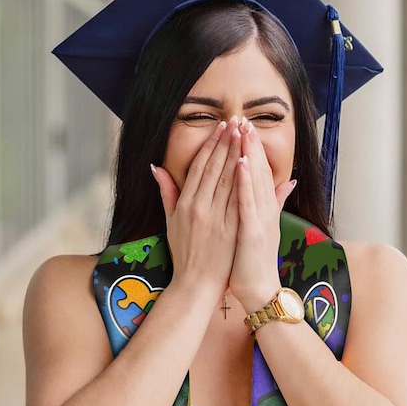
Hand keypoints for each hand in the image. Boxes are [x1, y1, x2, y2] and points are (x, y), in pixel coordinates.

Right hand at [150, 120, 243, 301]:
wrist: (195, 285)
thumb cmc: (184, 255)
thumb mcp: (170, 222)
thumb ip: (166, 193)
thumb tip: (156, 167)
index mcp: (185, 204)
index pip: (199, 167)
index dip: (211, 145)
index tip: (221, 127)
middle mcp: (198, 208)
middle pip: (215, 168)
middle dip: (226, 142)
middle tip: (237, 120)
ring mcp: (214, 218)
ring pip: (227, 179)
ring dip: (237, 153)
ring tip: (246, 133)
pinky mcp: (229, 229)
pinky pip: (237, 199)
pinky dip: (244, 179)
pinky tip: (250, 162)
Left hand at [229, 117, 296, 310]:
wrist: (259, 290)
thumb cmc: (253, 262)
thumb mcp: (264, 227)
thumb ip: (275, 203)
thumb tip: (289, 182)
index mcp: (263, 208)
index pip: (257, 172)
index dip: (251, 149)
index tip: (243, 127)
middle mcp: (265, 210)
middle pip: (257, 170)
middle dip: (249, 144)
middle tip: (241, 118)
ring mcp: (261, 219)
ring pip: (254, 180)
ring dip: (248, 154)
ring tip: (241, 131)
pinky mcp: (253, 231)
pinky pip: (248, 203)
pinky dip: (244, 182)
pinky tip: (239, 164)